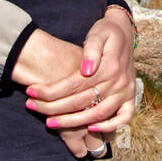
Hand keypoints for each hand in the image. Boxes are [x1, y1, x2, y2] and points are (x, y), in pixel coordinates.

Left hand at [26, 7, 136, 137]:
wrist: (125, 31)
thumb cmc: (106, 32)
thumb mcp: (99, 33)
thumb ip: (92, 49)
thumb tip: (86, 69)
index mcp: (109, 67)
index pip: (74, 85)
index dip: (50, 91)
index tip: (30, 92)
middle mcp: (118, 82)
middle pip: (81, 102)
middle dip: (53, 107)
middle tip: (32, 106)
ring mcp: (126, 92)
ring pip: (97, 114)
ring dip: (71, 122)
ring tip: (50, 122)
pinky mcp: (130, 98)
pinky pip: (123, 118)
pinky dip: (108, 127)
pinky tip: (89, 129)